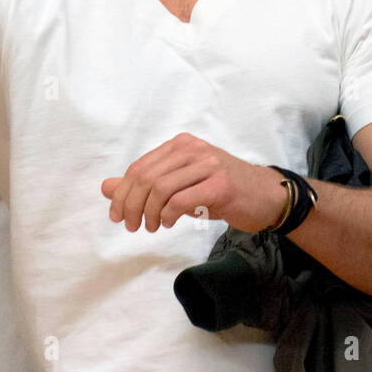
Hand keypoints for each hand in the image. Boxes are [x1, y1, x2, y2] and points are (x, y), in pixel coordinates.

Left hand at [101, 133, 286, 233]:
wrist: (265, 196)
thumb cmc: (221, 190)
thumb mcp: (180, 183)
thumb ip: (144, 184)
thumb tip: (106, 187)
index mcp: (180, 144)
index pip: (140, 167)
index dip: (122, 193)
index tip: (117, 215)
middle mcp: (193, 149)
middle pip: (146, 178)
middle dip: (131, 205)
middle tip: (131, 226)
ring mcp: (208, 165)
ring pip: (161, 189)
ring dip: (149, 213)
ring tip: (150, 227)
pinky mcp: (220, 185)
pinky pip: (181, 201)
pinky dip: (167, 215)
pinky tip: (167, 223)